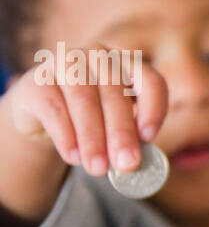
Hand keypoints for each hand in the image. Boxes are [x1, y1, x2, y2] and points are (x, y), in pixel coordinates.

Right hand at [8, 46, 167, 176]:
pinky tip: (73, 157)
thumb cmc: (91, 122)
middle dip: (121, 133)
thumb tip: (134, 161)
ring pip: (83, 99)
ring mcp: (65, 63)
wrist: (43, 119)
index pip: (150, 81)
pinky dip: (65, 135)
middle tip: (126, 165)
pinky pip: (54, 107)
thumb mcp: (115, 127)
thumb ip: (130, 138)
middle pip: (115, 93)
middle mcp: (99, 57)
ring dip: (93, 137)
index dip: (153, 108)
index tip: (149, 137)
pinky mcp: (36, 80)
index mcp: (128, 66)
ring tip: (98, 168)